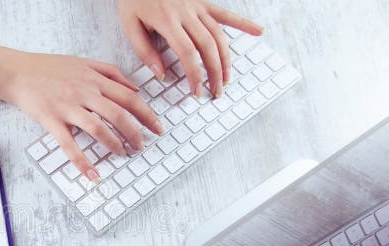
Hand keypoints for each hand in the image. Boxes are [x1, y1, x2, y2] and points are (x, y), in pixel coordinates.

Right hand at [0, 41, 162, 179]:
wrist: (17, 71)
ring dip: (115, 144)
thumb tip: (135, 87)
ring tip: (123, 154)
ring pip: (99, 128)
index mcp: (95, 79)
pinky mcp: (52, 120)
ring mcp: (68, 107)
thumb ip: (111, 72)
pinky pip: (69, 144)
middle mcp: (85, 92)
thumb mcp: (83, 62)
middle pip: (119, 114)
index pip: (130, 97)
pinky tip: (92, 175)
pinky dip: (82, 162)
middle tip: (142, 146)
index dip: (147, 114)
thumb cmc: (49, 68)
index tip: (158, 128)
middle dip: (136, 133)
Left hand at [118, 0, 262, 97]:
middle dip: (214, 72)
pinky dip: (243, 22)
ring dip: (225, 59)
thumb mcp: (129, 25)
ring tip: (226, 79)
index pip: (187, 53)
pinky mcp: (202, 1)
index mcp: (167, 21)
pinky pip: (224, 13)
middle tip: (216, 92)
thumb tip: (161, 74)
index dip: (195, 75)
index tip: (197, 92)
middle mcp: (186, 13)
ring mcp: (197, 6)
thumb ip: (145, 50)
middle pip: (208, 46)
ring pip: (218, 34)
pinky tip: (259, 31)